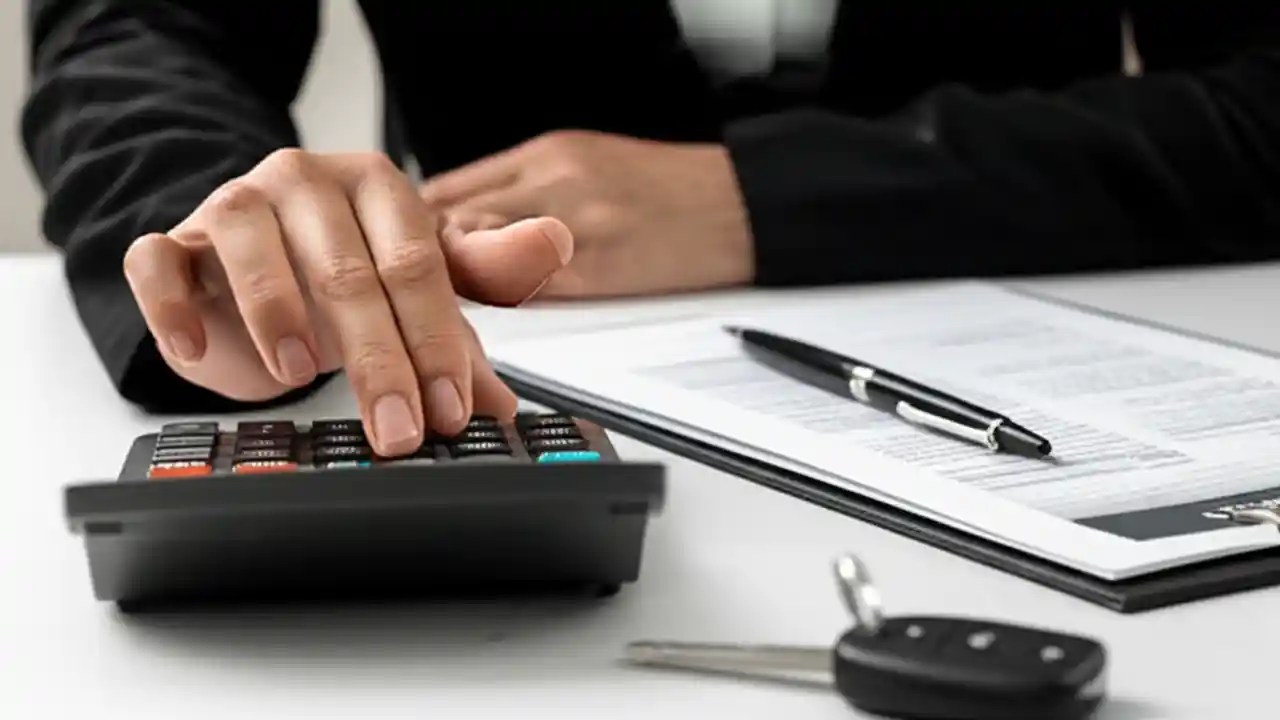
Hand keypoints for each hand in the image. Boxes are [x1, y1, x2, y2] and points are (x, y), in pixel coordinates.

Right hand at [122, 149, 573, 456]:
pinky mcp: (173, 241)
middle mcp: (306, 182)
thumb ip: (481, 301)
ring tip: (301, 374)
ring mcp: (234, 204)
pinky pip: (158, 262)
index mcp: (377, 186)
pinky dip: (174, 306)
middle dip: (377, 359)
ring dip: (277, 314)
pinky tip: (198, 350)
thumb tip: (524, 352)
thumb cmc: (347, 277)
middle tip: (397, 429)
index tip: (451, 406)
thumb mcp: (420, 290)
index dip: (435, 339)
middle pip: (345, 269)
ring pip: (250, 246)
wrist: (257, 268)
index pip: (415, 262)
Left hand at [420, 130, 753, 297]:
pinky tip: (495, 328)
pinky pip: (522, 293)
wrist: (740, 208)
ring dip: (455, 292)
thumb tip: (468, 223)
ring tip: (449, 320)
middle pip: (450, 222)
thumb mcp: (588, 165)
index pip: (449, 190)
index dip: (415, 231)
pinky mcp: (597, 270)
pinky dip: (498, 312)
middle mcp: (552, 182)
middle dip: (424, 266)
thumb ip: (527, 190)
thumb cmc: (670, 192)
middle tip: (413, 302)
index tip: (404, 261)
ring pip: (477, 258)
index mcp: (547, 154)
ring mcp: (573, 224)